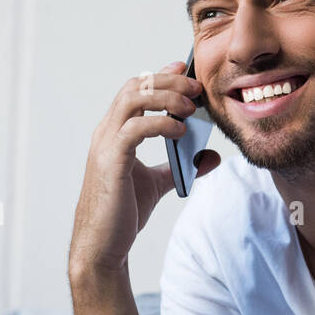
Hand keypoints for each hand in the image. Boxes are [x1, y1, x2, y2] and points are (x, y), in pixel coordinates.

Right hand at [69, 61, 219, 274]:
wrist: (103, 246)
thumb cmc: (122, 213)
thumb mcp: (157, 182)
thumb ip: (180, 166)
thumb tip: (210, 156)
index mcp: (114, 132)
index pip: (135, 89)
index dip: (159, 75)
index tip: (184, 68)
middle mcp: (106, 132)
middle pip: (136, 86)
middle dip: (168, 80)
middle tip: (196, 87)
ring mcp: (105, 145)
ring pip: (133, 100)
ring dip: (166, 97)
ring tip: (191, 107)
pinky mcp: (111, 162)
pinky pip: (135, 129)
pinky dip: (160, 124)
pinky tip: (180, 131)